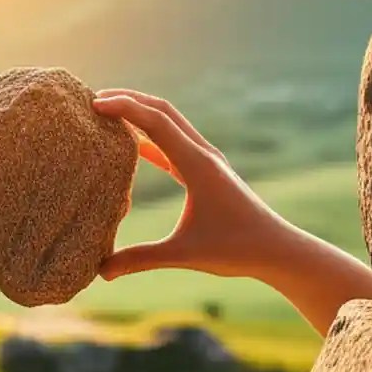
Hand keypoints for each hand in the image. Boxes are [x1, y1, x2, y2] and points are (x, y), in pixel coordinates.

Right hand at [92, 89, 294, 280]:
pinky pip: (175, 144)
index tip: (94, 104)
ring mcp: (207, 161)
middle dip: (129, 100)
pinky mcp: (208, 172)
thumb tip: (100, 272)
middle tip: (94, 99)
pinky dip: (152, 138)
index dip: (124, 108)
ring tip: (109, 113)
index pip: (157, 122)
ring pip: (170, 124)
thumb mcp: (184, 254)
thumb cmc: (236, 249)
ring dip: (141, 114)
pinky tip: (133, 144)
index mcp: (197, 164)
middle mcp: (203, 154)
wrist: (277, 249)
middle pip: (163, 111)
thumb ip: (140, 259)